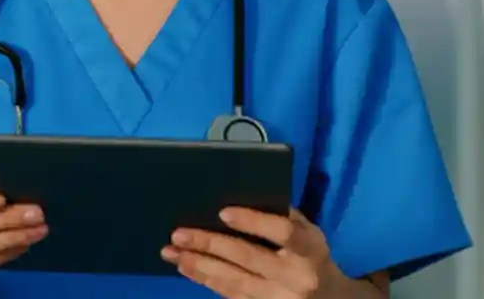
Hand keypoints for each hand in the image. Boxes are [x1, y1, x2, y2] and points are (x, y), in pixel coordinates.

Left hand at [162, 207, 337, 298]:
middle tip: (179, 233)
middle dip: (209, 244)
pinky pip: (232, 295)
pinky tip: (187, 268)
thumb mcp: (307, 231)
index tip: (222, 212)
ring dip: (199, 266)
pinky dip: (206, 280)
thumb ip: (281, 215)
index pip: (282, 232)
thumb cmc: (310, 254)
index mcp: (309, 248)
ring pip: (234, 281)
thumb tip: (236, 195)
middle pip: (248, 258)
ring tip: (173, 253)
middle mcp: (297, 276)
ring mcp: (281, 298)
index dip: (253, 221)